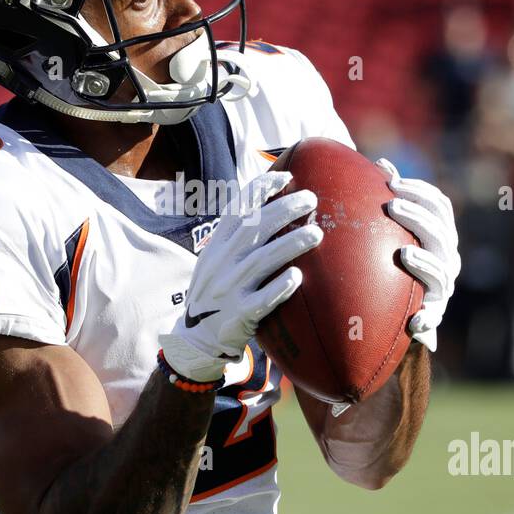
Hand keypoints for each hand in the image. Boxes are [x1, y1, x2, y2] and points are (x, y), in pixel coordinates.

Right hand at [160, 171, 322, 381]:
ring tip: (317, 232)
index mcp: (217, 245)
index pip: (237, 208)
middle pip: (254, 228)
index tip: (287, 176)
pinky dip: (279, 287)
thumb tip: (272, 206)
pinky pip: (262, 300)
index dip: (261, 190)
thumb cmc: (217, 292)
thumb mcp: (216, 260)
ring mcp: (230, 289)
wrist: (197, 337)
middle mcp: (222, 263)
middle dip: (283, 209)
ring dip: (290, 244)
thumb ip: (238, 238)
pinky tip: (297, 277)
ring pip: (262, 260)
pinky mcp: (240, 315)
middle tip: (311, 199)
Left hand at [377, 158, 459, 351]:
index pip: (440, 206)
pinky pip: (434, 317)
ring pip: (442, 272)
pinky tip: (413, 320)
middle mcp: (447, 258)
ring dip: (425, 261)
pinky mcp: (434, 314)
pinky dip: (426, 318)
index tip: (393, 182)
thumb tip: (381, 163)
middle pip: (441, 233)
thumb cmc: (393, 257)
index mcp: (439, 234)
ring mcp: (442, 286)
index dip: (420, 191)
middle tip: (392, 205)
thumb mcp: (393, 228)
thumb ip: (392, 198)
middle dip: (418, 217)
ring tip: (403, 252)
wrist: (398, 308)